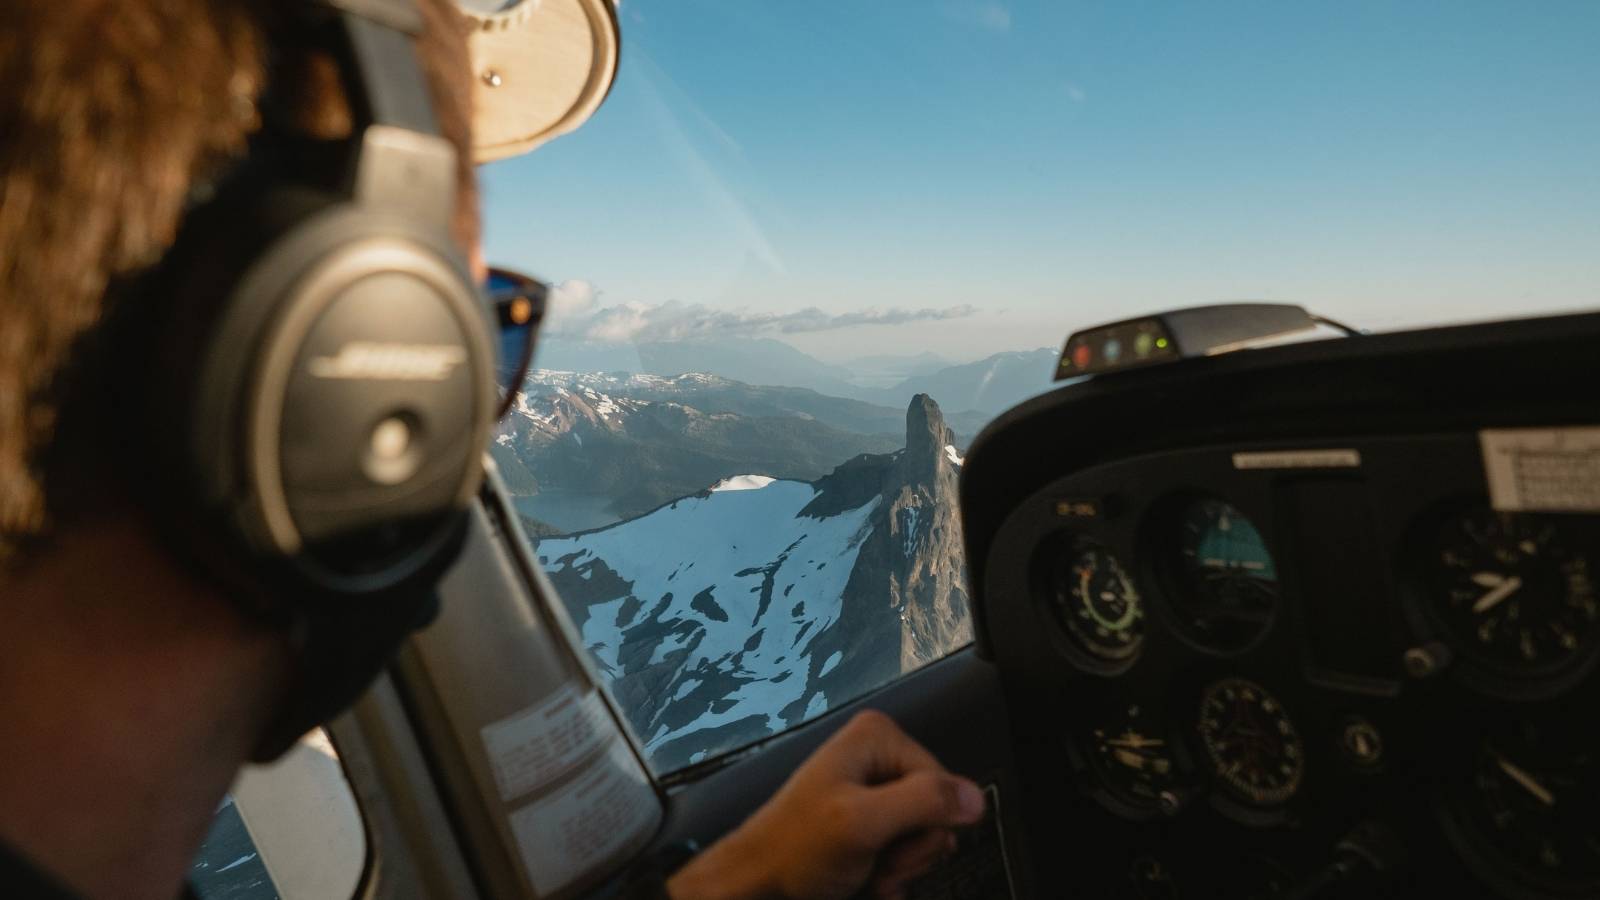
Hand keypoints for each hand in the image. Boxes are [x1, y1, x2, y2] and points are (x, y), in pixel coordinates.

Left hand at [666, 709, 986, 899]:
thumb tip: (974, 797)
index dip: (925, 823)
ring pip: (924, 837)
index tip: (891, 841)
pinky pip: (906, 851)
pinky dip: (891, 874)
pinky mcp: (870, 824)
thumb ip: (922, 803)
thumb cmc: (791, 850)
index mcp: (878, 738)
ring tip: (865, 869)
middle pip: (936, 811)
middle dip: (910, 848)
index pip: (945, 783)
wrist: (756, 885)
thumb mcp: (862, 822)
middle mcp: (878, 758)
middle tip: (874, 858)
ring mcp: (874, 793)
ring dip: (900, 866)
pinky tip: (867, 879)